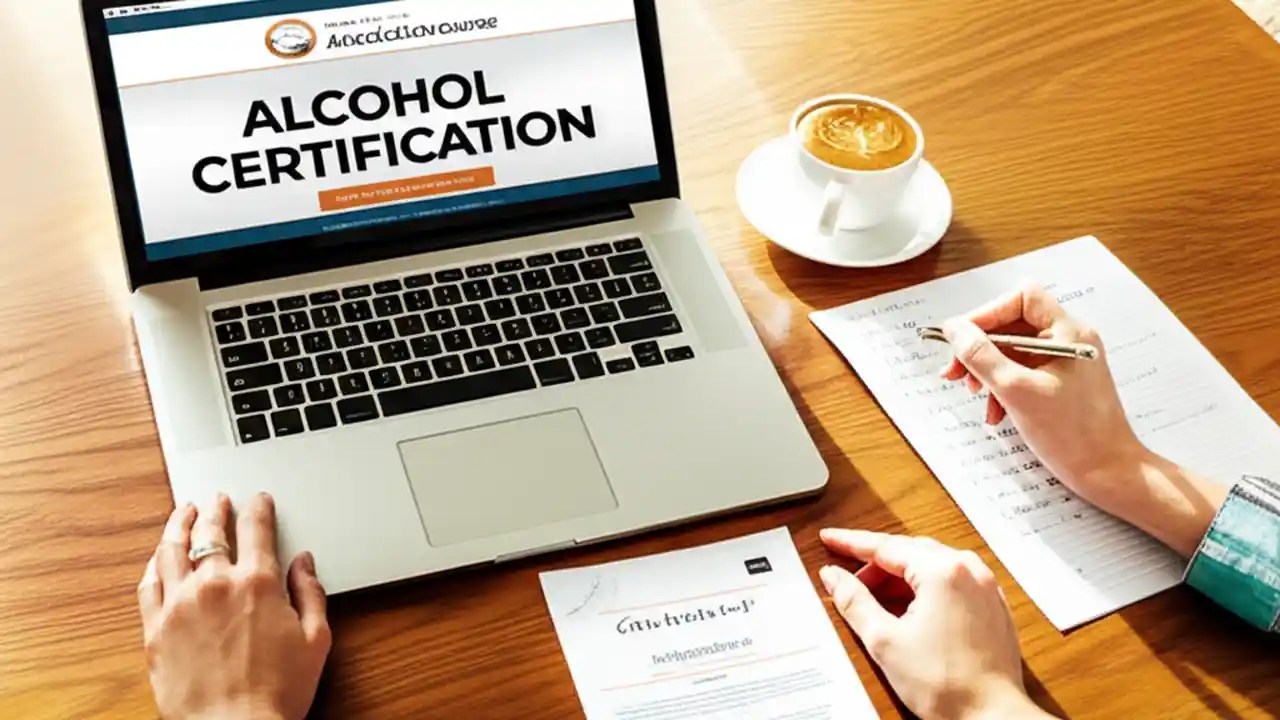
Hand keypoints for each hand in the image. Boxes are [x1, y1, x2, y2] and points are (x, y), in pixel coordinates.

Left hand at [138, 494, 330, 719]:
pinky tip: (159, 557)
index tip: (258, 501)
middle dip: (216, 509)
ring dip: (179, 524)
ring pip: (172, 549)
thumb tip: (304, 563)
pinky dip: (154, 563)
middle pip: (211, 531)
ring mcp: (180, 604)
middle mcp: (215, 585)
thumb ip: (311, 593)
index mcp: (258, 584)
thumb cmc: (277, 692)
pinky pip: (148, 584)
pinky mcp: (156, 628)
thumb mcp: (315, 639)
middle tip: (217, 500)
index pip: (257, 528)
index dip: (258, 508)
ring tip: (183, 514)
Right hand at [819, 529, 1049, 719]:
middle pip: (908, 551)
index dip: (851, 543)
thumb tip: (834, 576)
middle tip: (847, 579)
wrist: (992, 717)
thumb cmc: (946, 685)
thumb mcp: (884, 640)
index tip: (830, 539)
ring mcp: (985, 586)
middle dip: (875, 564)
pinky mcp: (993, 604)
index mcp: (942, 571)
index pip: (885, 546)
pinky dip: (925, 586)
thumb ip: (854, 601)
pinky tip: (910, 607)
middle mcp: (969, 569)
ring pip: (931, 564)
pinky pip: (952, 580)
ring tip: (875, 598)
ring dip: (900, 576)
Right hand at [940, 284, 1225, 555]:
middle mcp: (1069, 340)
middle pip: (1013, 325)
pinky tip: (996, 413)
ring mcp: (1066, 362)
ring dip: (988, 371)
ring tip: (976, 396)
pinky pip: (1023, 372)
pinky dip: (1003, 387)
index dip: (986, 315)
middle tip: (955, 372)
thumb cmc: (1073, 436)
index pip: (1020, 300)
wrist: (1108, 474)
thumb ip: (981, 356)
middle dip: (981, 348)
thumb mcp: (1016, 391)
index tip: (959, 339)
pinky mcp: (1062, 383)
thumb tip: (954, 328)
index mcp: (1068, 333)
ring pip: (1013, 351)